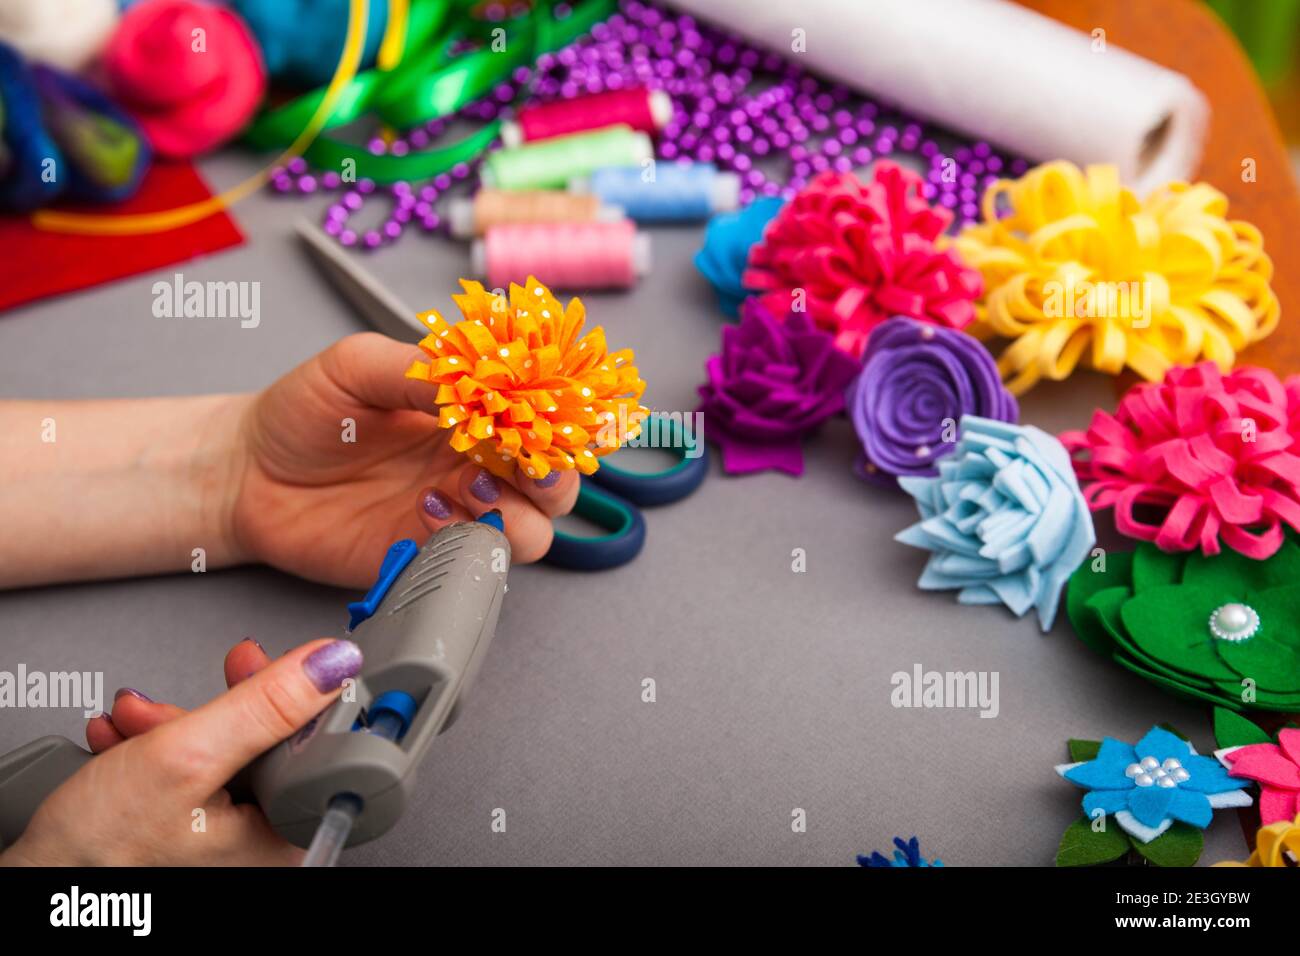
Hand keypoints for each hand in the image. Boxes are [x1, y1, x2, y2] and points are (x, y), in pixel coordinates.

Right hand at [0, 637, 360, 866]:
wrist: (33, 886)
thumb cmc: (99, 852)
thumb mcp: (188, 757)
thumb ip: (264, 705)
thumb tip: (331, 663)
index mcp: (287, 833)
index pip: (313, 740)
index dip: (277, 694)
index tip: (252, 663)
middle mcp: (266, 842)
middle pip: (260, 743)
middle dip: (203, 713)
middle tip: (163, 708)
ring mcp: (230, 838)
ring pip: (220, 752)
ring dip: (170, 726)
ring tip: (131, 726)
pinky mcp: (196, 831)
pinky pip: (192, 772)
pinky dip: (155, 750)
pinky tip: (125, 745)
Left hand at [228, 332, 578, 586]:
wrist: (245, 473)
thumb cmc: (302, 412)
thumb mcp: (356, 365)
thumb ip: (419, 370)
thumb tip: (478, 378)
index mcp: (470, 413)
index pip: (539, 421)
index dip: (555, 422)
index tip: (543, 417)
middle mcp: (472, 465)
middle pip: (552, 485)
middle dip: (553, 477)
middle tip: (524, 463)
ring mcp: (454, 515)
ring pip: (528, 531)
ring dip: (514, 513)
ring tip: (466, 487)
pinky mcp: (426, 557)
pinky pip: (472, 562)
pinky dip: (467, 542)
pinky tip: (428, 513)